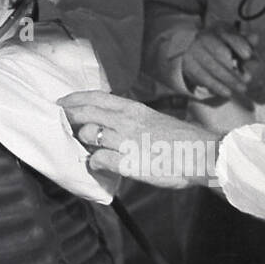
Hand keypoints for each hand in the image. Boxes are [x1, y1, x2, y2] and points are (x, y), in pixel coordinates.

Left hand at [59, 90, 217, 186]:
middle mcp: (127, 121)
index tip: (61, 103)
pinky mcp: (128, 163)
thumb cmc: (181, 141)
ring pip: (88, 135)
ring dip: (83, 142)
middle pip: (85, 113)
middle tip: (61, 124)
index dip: (74, 99)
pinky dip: (94, 162)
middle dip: (68, 118)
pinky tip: (98, 165)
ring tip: (86, 148)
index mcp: (134, 108)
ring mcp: (127, 141)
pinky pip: (98, 160)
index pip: (96, 98)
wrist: (203, 155)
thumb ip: (131, 120)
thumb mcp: (153, 120)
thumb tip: (110, 123)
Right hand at [180, 26, 264, 98]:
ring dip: (228, 80)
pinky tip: (227, 92)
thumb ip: (246, 42)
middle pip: (219, 53)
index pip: (229, 36)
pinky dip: (216, 86)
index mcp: (219, 30)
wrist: (196, 49)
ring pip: (212, 67)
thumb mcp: (235, 42)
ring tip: (242, 88)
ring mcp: (194, 51)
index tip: (248, 55)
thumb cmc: (222, 45)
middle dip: (235, 67)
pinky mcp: (189, 64)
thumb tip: (255, 38)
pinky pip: (203, 77)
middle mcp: (204, 37)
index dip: (239, 44)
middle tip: (248, 79)